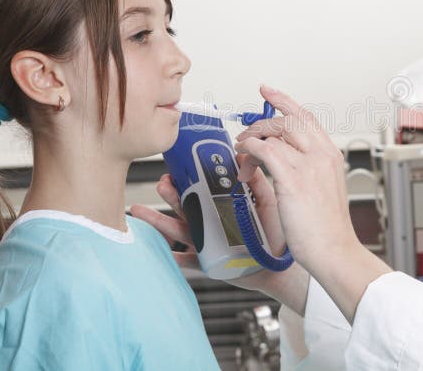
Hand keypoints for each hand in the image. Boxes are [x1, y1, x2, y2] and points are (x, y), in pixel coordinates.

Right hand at [131, 159, 308, 312]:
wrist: (281, 266)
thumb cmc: (274, 233)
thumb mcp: (267, 202)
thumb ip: (256, 181)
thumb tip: (243, 157)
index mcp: (222, 206)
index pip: (201, 189)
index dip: (188, 179)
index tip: (177, 168)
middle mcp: (210, 223)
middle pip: (186, 206)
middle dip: (171, 195)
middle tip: (163, 184)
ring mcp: (207, 243)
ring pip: (181, 230)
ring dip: (161, 221)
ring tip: (142, 211)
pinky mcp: (209, 263)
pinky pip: (189, 261)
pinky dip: (177, 258)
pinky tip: (166, 253)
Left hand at [234, 85, 359, 271]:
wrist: (334, 251)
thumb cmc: (327, 228)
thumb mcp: (323, 189)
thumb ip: (309, 170)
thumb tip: (286, 159)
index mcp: (330, 154)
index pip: (306, 116)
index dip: (284, 101)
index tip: (268, 91)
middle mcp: (321, 154)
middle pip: (288, 119)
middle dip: (260, 122)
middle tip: (245, 134)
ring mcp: (308, 165)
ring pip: (274, 132)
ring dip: (251, 139)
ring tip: (242, 154)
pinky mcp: (292, 179)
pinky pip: (265, 151)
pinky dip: (250, 152)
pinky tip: (244, 163)